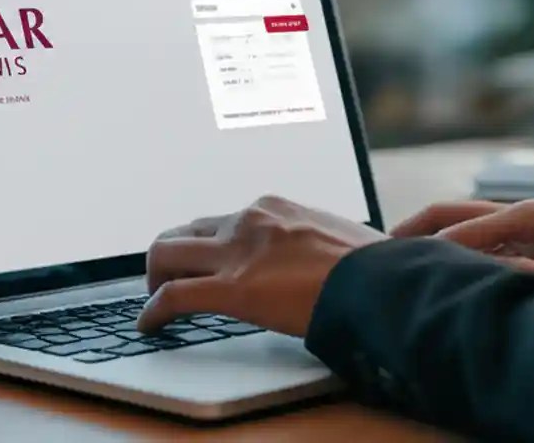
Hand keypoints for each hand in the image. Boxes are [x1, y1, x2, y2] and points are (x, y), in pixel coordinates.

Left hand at [137, 195, 387, 335]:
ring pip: (165, 254)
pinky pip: (173, 296)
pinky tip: (150, 326)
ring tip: (155, 301)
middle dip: (168, 257)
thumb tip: (325, 262)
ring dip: (153, 279)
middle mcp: (250, 220)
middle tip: (167, 279)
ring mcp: (239, 251)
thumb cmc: (374, 268)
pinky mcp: (233, 288)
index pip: (222, 220)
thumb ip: (314, 244)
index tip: (203, 259)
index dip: (205, 244)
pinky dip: (153, 312)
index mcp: (275, 208)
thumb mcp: (338, 241)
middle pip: (183, 231)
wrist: (383, 282)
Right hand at [394, 198, 533, 292]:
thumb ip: (515, 276)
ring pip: (475, 227)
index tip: (394, 260)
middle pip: (460, 212)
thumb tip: (467, 273)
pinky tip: (452, 269)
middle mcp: (531, 212)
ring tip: (408, 258)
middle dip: (421, 227)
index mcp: (533, 214)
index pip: (462, 227)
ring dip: (442, 239)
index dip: (426, 246)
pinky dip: (467, 251)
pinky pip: (495, 243)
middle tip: (384, 247)